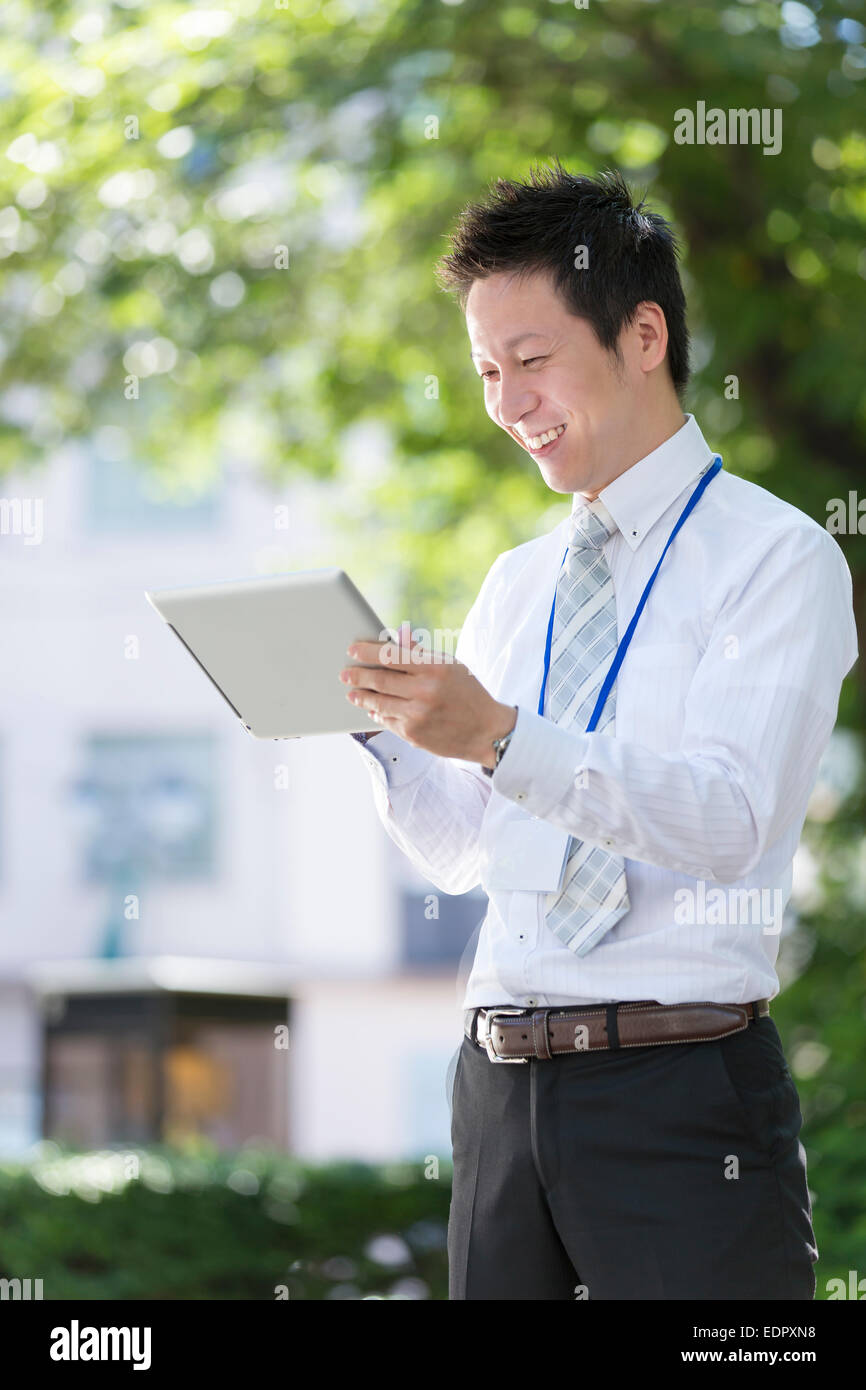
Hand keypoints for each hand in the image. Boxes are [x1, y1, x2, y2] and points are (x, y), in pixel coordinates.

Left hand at [339, 621, 516, 764]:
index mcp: (434, 668)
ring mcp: (417, 715)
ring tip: (353, 693)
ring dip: (362, 697)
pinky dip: (378, 714)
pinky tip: (372, 709)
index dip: (367, 652)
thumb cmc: (468, 694)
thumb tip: (397, 636)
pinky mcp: (413, 735)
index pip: (391, 655)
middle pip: (379, 680)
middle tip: (345, 673)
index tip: (352, 650)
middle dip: (358, 675)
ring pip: (378, 703)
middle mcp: (424, 691)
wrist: (487, 731)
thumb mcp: (451, 666)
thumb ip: (421, 653)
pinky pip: (387, 721)